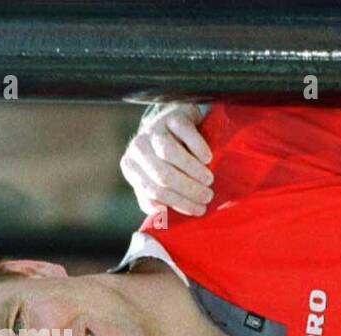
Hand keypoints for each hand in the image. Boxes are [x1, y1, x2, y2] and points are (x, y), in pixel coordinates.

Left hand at [120, 102, 213, 216]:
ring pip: (170, 154)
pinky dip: (198, 148)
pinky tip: (208, 159)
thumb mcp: (156, 180)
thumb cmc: (168, 161)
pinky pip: (185, 133)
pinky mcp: (171, 116)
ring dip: (193, 171)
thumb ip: (155, 198)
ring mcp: (153, 130)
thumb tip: (162, 214)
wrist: (173, 125)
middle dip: (188, 190)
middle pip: (162, 175)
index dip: (178, 204)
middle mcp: (138, 148)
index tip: (198, 211)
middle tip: (207, 197)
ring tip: (209, 180)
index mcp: (131, 168)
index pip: (153, 192)